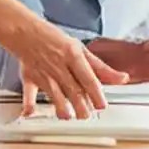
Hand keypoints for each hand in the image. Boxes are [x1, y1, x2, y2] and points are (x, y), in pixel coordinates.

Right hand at [11, 18, 129, 119]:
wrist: (27, 33)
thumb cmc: (56, 41)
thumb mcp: (81, 50)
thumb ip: (101, 68)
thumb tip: (122, 79)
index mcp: (73, 56)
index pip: (88, 77)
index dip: (96, 93)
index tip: (102, 105)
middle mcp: (59, 66)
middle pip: (72, 89)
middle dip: (80, 105)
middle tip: (86, 115)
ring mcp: (43, 73)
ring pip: (54, 93)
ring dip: (60, 107)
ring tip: (68, 116)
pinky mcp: (29, 79)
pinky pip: (28, 92)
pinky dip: (28, 103)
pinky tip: (29, 112)